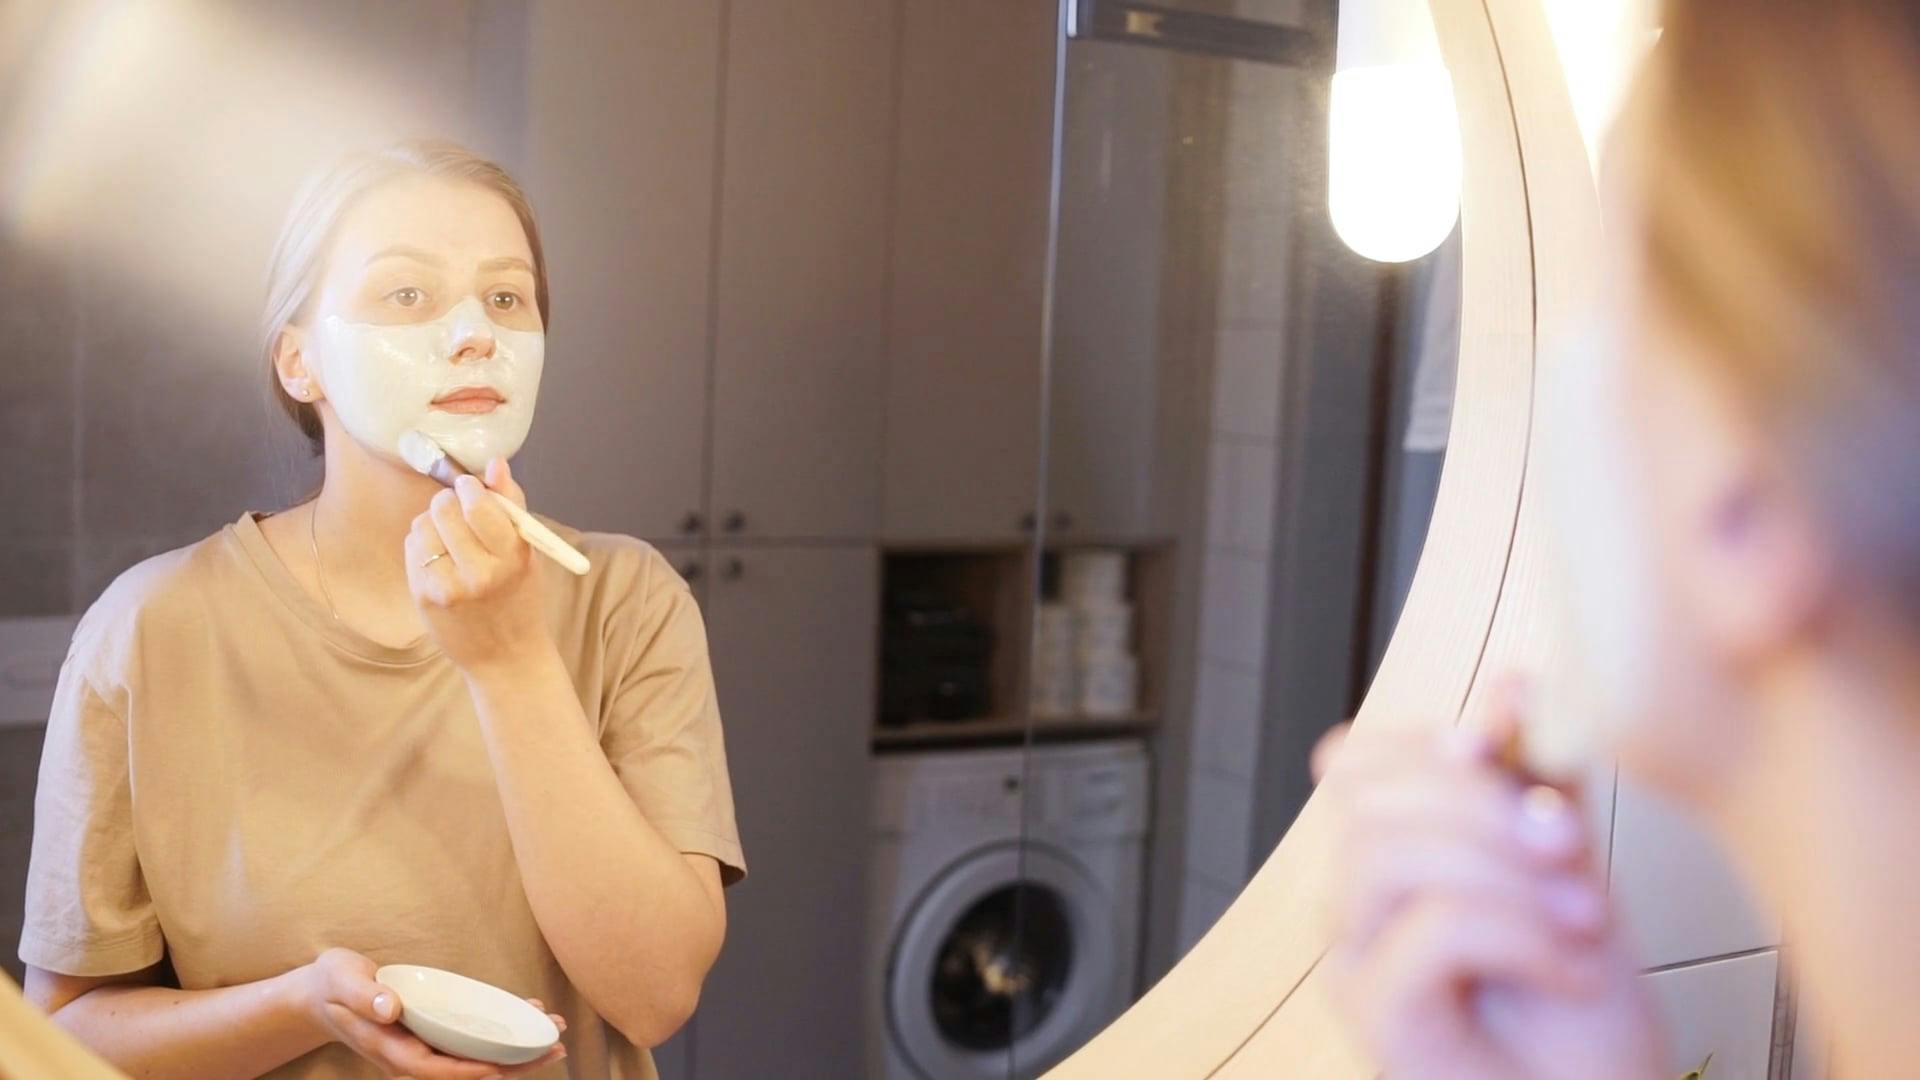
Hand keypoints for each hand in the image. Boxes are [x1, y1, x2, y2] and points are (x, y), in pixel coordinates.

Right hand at [300, 947, 567, 1078]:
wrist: (322, 994)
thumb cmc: (332, 985)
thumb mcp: (341, 981)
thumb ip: (364, 996)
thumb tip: (391, 1007)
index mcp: (389, 1049)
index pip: (433, 1068)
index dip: (466, 1071)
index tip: (499, 1068)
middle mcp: (411, 1055)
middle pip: (465, 1069)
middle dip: (510, 1065)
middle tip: (555, 1049)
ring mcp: (424, 1046)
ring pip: (474, 1056)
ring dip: (515, 1051)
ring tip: (556, 1037)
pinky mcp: (433, 1032)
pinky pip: (471, 1038)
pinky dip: (500, 1030)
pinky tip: (529, 1015)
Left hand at [407, 459, 552, 674]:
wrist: (505, 657)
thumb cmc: (520, 598)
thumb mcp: (526, 553)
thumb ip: (511, 506)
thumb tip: (495, 463)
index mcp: (510, 560)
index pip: (478, 506)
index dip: (470, 489)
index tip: (472, 490)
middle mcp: (478, 575)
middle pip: (444, 510)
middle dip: (449, 502)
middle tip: (458, 511)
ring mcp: (446, 587)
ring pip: (422, 525)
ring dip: (433, 523)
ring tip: (450, 540)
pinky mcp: (422, 596)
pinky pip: (411, 547)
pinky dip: (422, 544)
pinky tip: (439, 558)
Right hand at [1314, 686, 1666, 1079]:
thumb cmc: (1585, 1013)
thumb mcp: (1567, 868)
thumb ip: (1532, 782)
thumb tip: (1511, 683)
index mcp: (1388, 865)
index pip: (1354, 764)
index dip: (1422, 738)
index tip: (1504, 742)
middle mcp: (1354, 912)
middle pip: (1367, 799)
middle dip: (1481, 802)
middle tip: (1573, 846)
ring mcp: (1356, 966)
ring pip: (1387, 854)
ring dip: (1504, 870)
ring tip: (1586, 919)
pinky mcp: (1379, 1018)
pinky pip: (1433, 927)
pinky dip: (1522, 935)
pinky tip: (1575, 971)